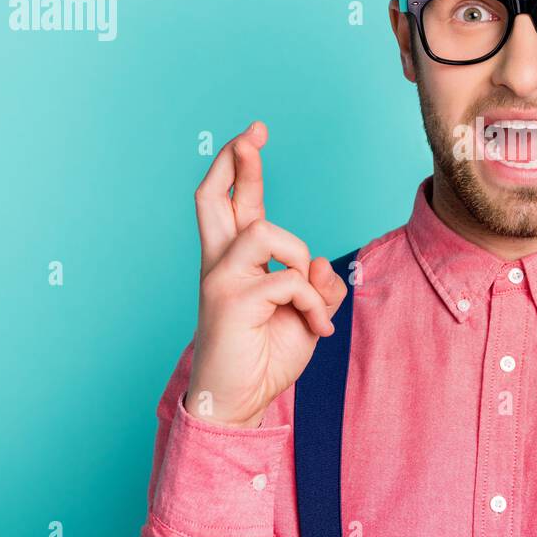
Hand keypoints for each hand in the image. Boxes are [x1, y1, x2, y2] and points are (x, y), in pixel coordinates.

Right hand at [186, 121, 347, 427]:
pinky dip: (311, 304)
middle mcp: (220, 264)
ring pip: (264, 231)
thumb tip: (321, 269)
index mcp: (236, 262)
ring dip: (300, 259)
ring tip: (308, 301)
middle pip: (215, 198)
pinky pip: (288, 281)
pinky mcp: (229, 302)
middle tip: (252, 133)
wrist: (239, 404)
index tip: (254, 133)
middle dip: (235, 161)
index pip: (233, 203)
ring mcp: (220, 280)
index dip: (241, 167)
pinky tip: (314, 328)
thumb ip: (317, 286)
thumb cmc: (266, 357)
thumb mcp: (306, 315)